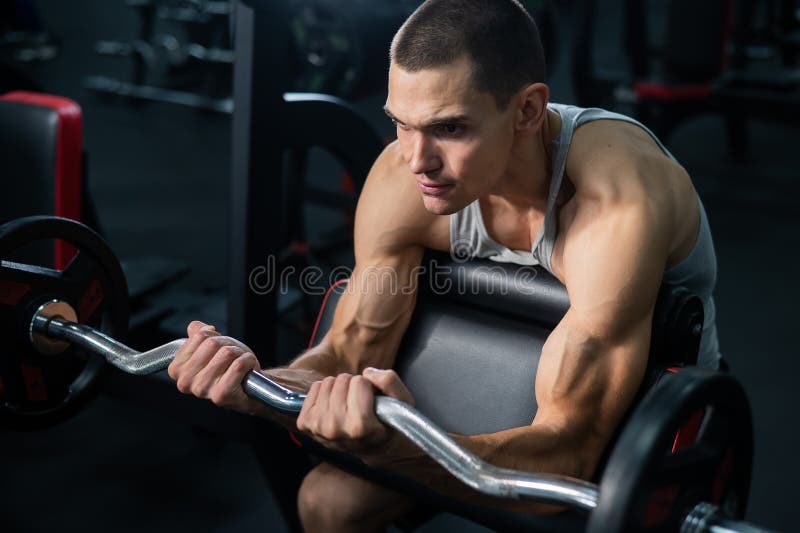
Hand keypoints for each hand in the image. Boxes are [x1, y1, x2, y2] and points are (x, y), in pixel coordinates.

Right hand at [167, 320, 260, 413]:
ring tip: (238, 364)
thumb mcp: (211, 346)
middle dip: (228, 345)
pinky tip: (247, 369)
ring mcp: (202, 390)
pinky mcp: (221, 395)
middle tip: (231, 357)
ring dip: (239, 353)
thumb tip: (195, 326)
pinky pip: (238, 365)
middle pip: (213, 344)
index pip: (200, 336)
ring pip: (227, 353)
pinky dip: (248, 361)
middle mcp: (185, 382)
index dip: (215, 337)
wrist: (249, 386)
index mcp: (176, 369)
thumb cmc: (228, 366)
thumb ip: (198, 334)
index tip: (218, 349)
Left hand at [296, 368, 414, 454]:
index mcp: (360, 426)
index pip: (360, 382)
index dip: (368, 387)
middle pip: (342, 380)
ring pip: (328, 382)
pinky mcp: (305, 424)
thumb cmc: (387, 424)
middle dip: (352, 387)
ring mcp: (317, 427)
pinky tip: (334, 407)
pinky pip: (315, 388)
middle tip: (359, 404)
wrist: (372, 449)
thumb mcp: (402, 403)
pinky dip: (325, 392)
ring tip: (347, 406)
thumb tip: (367, 373)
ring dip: (339, 390)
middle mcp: (335, 429)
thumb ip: (390, 382)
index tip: (372, 402)